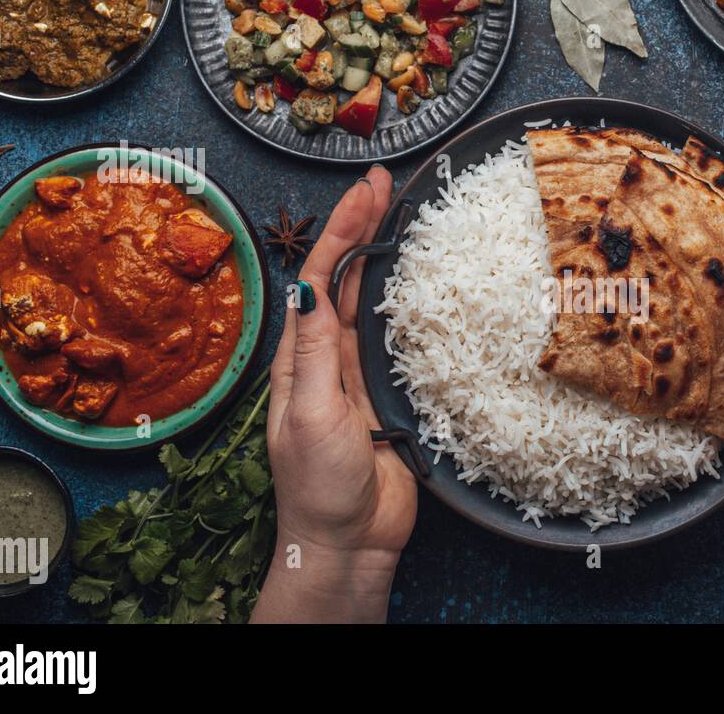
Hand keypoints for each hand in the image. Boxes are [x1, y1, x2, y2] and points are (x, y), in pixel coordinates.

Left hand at [252, 168, 416, 622]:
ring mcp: (360, 375)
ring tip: (403, 213)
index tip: (366, 190)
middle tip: (387, 182)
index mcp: (300, 357)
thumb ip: (315, 355)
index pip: (318, 278)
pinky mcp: (392, 396)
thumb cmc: (319, 487)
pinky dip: (409, 303)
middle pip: (344, 279)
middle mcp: (328, 358)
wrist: (350, 541)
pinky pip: (400, 340)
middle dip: (362, 227)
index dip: (342, 230)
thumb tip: (311, 290)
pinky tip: (423, 281)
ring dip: (384, 256)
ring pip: (371, 302)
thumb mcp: (310, 415)